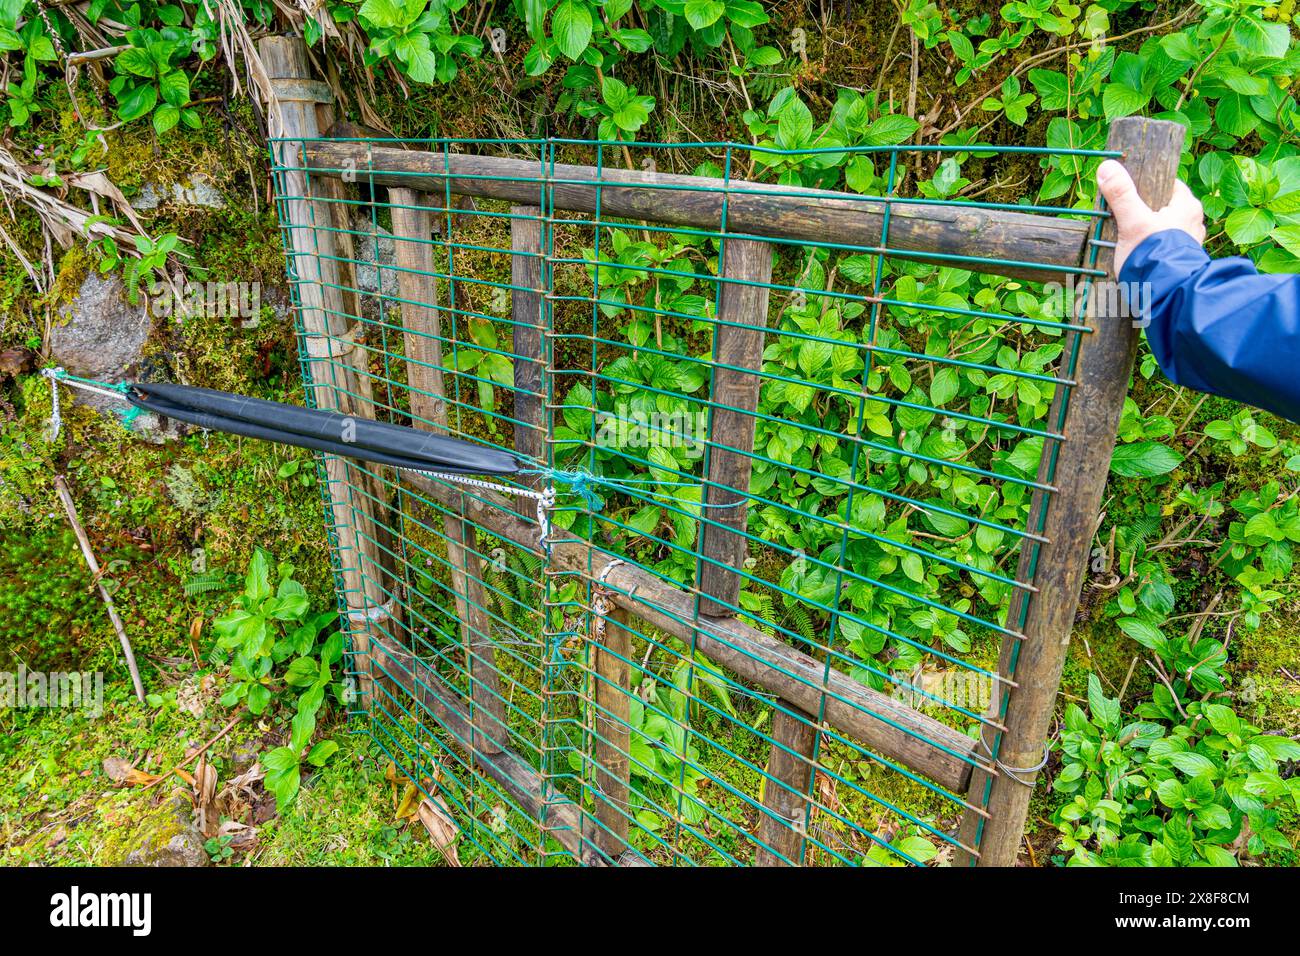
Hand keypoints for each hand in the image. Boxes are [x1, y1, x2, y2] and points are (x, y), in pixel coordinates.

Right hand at [1096, 159, 1205, 274]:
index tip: (1130, 193)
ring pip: (1165, 230)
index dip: (1148, 187)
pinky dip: (1153, 251)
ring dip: (1148, 234)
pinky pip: (1166, 249)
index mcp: (1187, 206)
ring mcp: (1190, 243)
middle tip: (1123, 219)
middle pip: (1165, 208)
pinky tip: (1139, 258)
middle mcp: (1194, 222)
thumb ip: (1121, 195)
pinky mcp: (1183, 262)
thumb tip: (1107, 166)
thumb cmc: (1154, 255)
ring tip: (1128, 243)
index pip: (1168, 185)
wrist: (1169, 294)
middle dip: (1145, 213)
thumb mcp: (1132, 221)